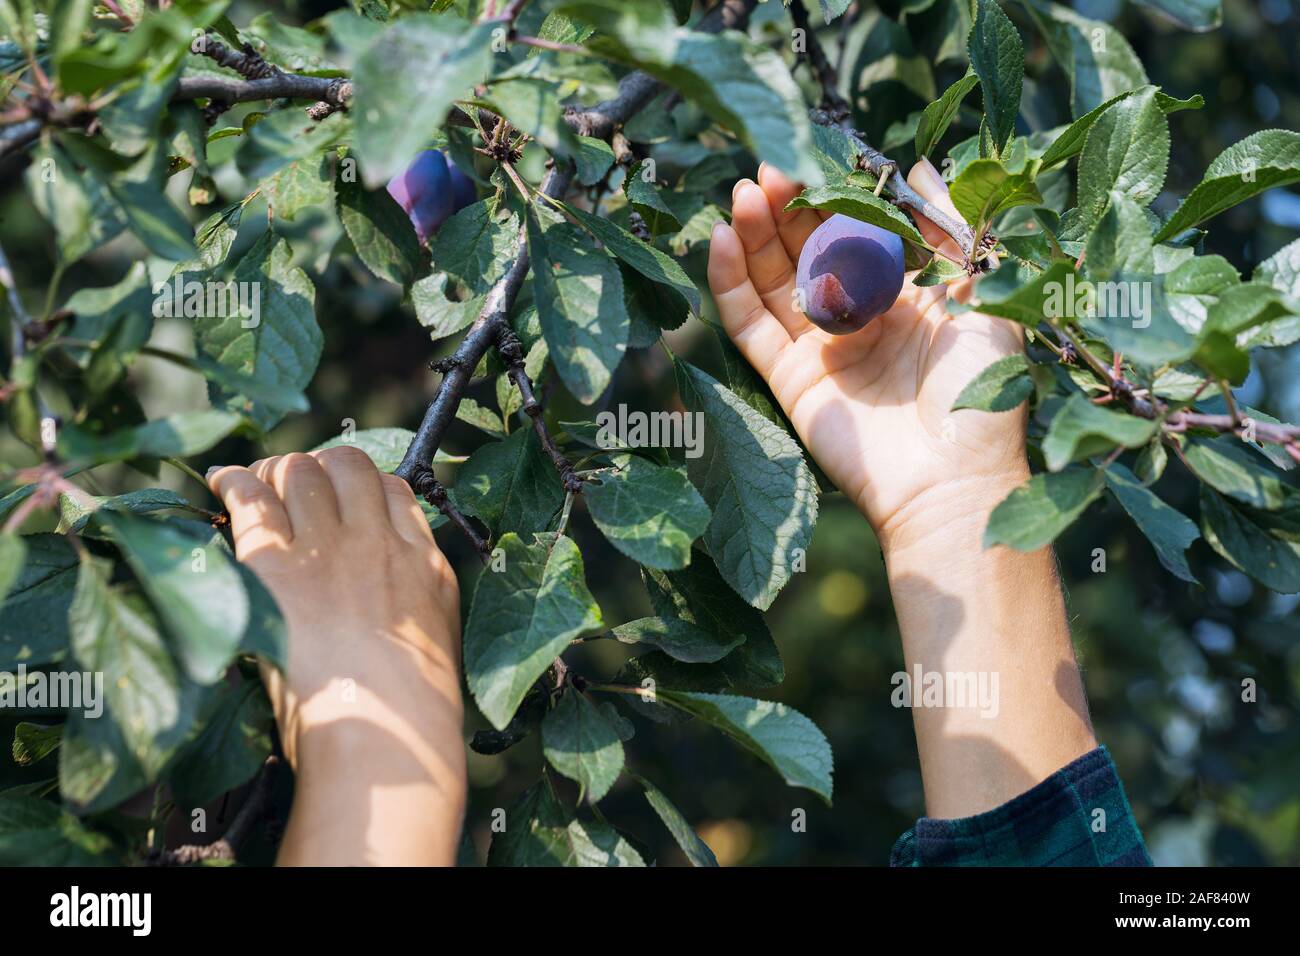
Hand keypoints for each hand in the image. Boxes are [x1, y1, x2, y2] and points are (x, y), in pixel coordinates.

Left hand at [208, 446, 464, 864]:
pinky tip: (223, 483)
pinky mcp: (277, 568)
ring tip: (255, 485)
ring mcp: (328, 551)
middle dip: (317, 468)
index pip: (392, 490)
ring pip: (298, 472)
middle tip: (293, 487)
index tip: (339, 501)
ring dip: (274, 473)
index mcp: (422, 562)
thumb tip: (388, 596)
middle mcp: (377, 543)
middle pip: (347, 467)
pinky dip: (234, 481)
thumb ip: (416, 601)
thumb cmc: (411, 713)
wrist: (387, 735)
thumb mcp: (435, 641)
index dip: (360, 487)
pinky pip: (251, 498)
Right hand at [707, 159, 1027, 548]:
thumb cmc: (982, 387)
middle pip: (809, 249)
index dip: (832, 193)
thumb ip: (952, 228)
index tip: (811, 157)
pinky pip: (751, 326)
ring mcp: (821, 347)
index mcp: (907, 292)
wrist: (954, 479)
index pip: (856, 229)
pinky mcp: (789, 379)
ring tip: (739, 195)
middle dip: (786, 207)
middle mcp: (860, 314)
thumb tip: (920, 164)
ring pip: (774, 280)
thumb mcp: (985, 292)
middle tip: (765, 169)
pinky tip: (722, 242)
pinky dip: (731, 285)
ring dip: (754, 236)